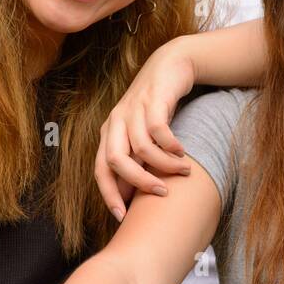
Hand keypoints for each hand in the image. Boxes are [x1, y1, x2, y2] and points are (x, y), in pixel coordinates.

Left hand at [95, 39, 194, 219]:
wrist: (169, 67)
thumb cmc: (156, 109)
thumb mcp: (142, 135)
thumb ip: (137, 161)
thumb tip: (134, 197)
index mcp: (108, 135)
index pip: (100, 170)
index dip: (108, 194)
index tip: (123, 216)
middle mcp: (115, 123)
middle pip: (116, 161)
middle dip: (138, 182)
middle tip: (161, 194)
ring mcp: (133, 110)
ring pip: (141, 147)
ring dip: (164, 165)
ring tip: (184, 171)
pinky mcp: (152, 100)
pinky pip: (159, 130)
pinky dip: (171, 146)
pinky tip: (184, 152)